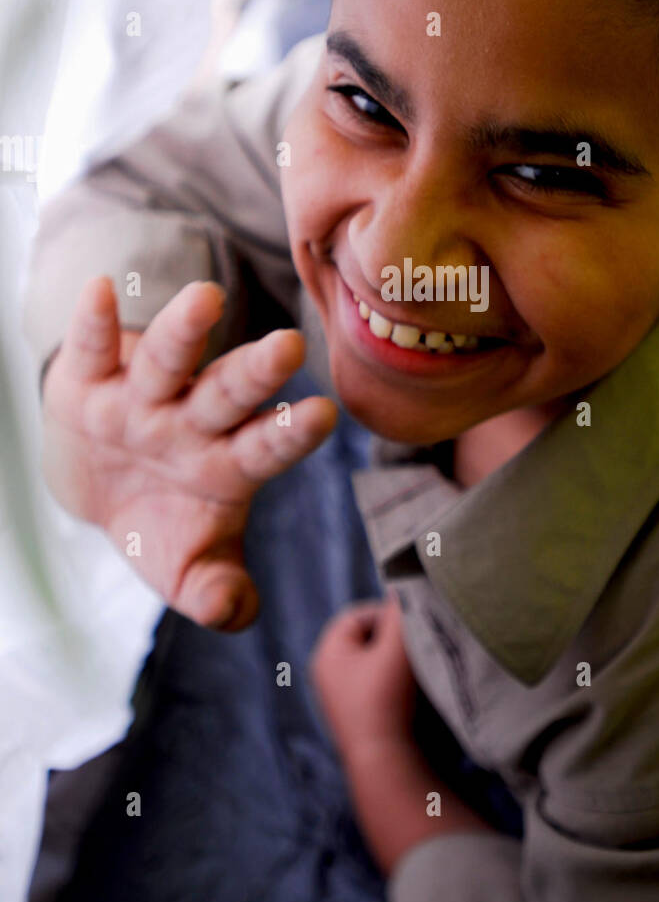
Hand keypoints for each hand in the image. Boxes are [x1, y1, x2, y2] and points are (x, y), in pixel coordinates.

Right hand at [42, 275, 337, 629]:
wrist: (94, 490)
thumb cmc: (160, 523)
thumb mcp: (182, 567)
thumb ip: (213, 592)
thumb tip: (232, 611)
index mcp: (227, 463)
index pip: (265, 447)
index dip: (291, 433)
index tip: (325, 413)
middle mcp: (193, 419)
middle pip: (229, 392)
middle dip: (256, 371)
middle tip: (291, 344)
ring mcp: (143, 395)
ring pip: (169, 358)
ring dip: (185, 329)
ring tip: (207, 297)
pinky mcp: (90, 379)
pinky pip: (95, 347)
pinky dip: (96, 321)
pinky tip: (103, 290)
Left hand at [309, 593, 417, 758]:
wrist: (388, 764)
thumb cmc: (387, 698)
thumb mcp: (397, 643)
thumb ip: (401, 608)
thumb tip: (405, 584)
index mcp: (326, 655)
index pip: (358, 615)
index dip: (387, 615)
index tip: (411, 628)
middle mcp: (329, 677)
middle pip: (368, 640)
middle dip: (395, 640)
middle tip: (417, 647)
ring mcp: (345, 702)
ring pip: (379, 665)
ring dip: (401, 664)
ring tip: (419, 671)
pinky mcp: (364, 721)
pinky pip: (383, 689)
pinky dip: (400, 686)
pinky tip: (417, 694)